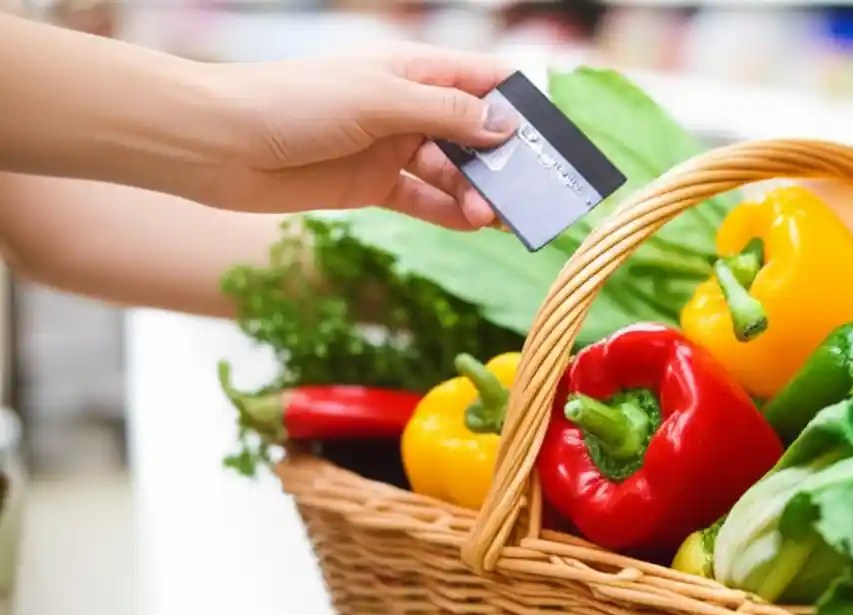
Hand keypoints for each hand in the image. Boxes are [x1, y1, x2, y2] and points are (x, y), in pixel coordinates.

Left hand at [205, 44, 518, 228]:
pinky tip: (474, 225)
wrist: (218, 145)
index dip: (520, 105)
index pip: (484, 80)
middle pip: (475, 133)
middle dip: (505, 161)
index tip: (552, 138)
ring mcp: (390, 148)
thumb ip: (447, 114)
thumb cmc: (292, 103)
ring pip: (453, 172)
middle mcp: (407, 107)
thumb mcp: (381, 100)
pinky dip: (450, 213)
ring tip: (496, 217)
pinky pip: (425, 202)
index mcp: (412, 70)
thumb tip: (505, 128)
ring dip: (480, 193)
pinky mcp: (371, 186)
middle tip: (533, 191)